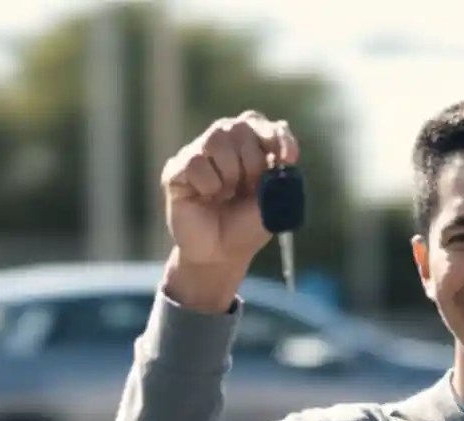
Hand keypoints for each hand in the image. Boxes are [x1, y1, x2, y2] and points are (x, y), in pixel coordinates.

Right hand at [160, 111, 299, 310]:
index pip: (259, 122)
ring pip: (217, 137)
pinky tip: (205, 198)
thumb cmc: (246, 226)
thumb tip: (282, 141)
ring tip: (225, 193)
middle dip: (253, 160)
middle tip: (248, 187)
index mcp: (247, 146)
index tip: (287, 158)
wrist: (220, 255)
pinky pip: (196, 161)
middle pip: (240, 126)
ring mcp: (197, 154)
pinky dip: (208, 185)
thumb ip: (279, 172)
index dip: (274, 135)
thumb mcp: (272, 200)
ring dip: (230, 171)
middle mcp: (221, 144)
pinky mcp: (176, 169)